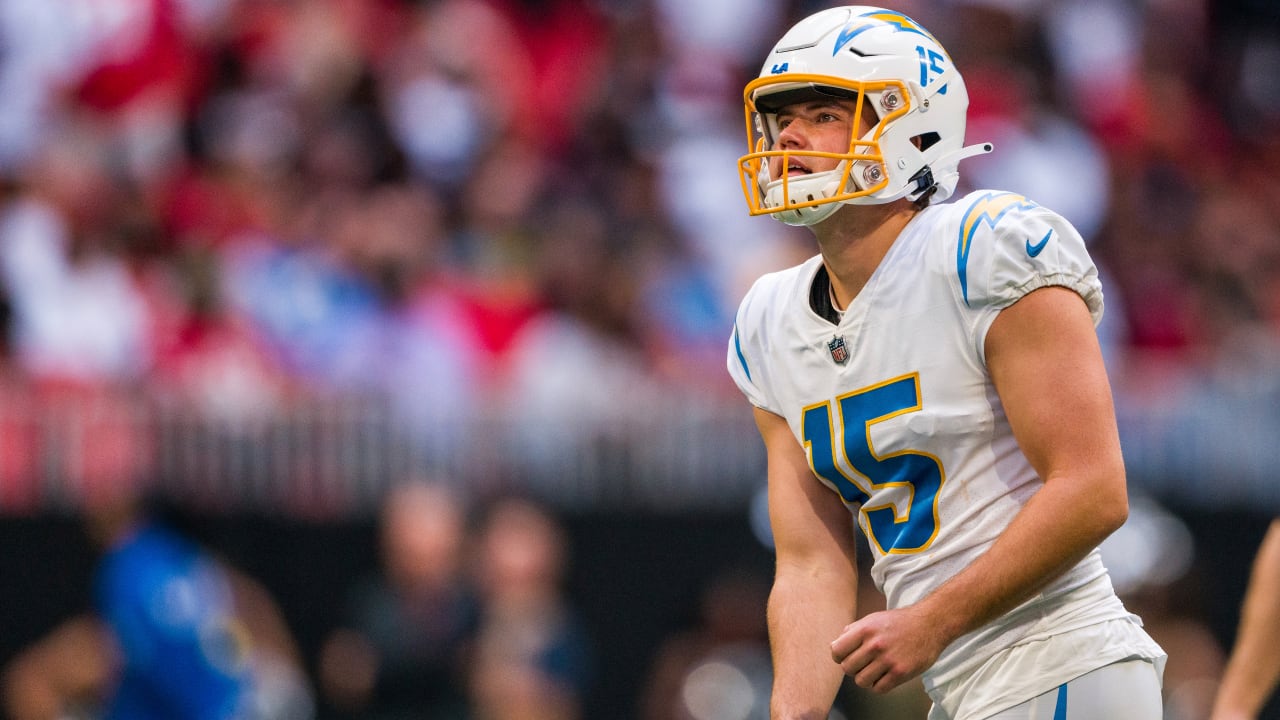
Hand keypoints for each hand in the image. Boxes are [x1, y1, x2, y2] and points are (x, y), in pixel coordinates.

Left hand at [829, 605, 946, 692]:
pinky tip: (884, 676)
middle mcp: (875, 644)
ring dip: (865, 678)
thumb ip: (853, 631)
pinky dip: (878, 685)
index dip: (839, 656)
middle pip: (847, 668)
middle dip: (852, 667)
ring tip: (873, 670)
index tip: (845, 656)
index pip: (837, 650)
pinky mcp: (901, 673)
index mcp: (865, 629)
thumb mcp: (873, 619)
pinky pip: (878, 689)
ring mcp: (888, 660)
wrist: (930, 624)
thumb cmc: (899, 622)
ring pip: (861, 681)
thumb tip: (836, 646)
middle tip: (862, 663)